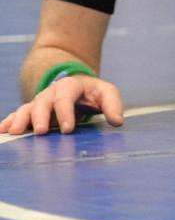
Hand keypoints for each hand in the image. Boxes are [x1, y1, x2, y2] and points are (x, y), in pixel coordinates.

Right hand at [0, 75, 123, 134]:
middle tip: (42, 131)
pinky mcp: (32, 113)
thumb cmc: (93, 93)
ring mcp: (39, 102)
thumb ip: (113, 105)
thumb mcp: (106, 93)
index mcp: (70, 86)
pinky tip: (2, 131)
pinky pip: (17, 116)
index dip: (66, 113)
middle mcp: (51, 93)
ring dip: (20, 120)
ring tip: (14, 133)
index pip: (66, 98)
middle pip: (43, 103)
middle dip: (41, 117)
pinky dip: (9, 122)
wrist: (77, 87)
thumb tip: (118, 121)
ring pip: (27, 109)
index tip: (68, 129)